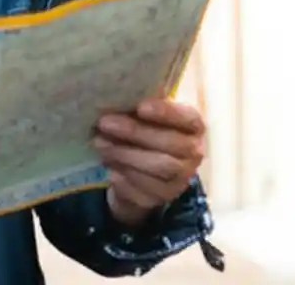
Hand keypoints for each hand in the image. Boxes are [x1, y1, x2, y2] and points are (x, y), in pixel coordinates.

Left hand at [94, 98, 205, 226]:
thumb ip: (138, 107)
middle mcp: (194, 153)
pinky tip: (109, 167)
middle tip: (105, 123)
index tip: (140, 106)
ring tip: (100, 143)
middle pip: (170, 144)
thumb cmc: (146, 132)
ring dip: (126, 155)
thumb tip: (114, 95)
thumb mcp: (145, 116)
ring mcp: (181, 178)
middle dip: (135, 133)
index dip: (166, 112)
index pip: (187, 118)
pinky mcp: (164, 198)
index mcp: (193, 127)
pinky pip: (145, 190)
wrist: (142, 171)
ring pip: (158, 168)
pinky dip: (124, 178)